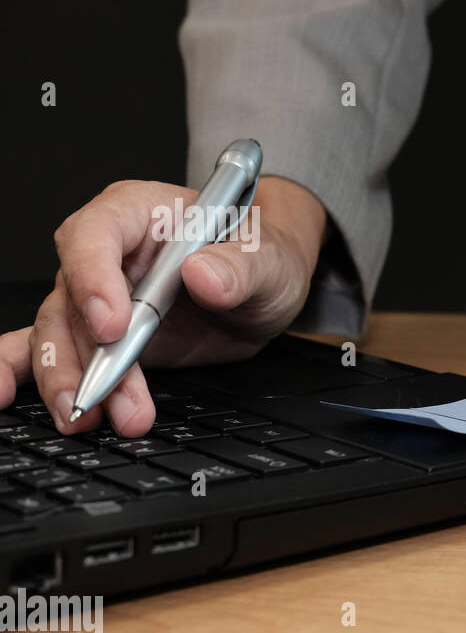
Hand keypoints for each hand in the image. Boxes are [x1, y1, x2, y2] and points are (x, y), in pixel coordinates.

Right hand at [0, 176, 326, 436]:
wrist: (268, 288)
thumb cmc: (263, 256)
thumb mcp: (270, 258)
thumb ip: (241, 266)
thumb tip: (204, 275)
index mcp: (141, 213)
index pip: (96, 234)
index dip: (94, 278)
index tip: (113, 327)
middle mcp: (109, 253)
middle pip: (71, 297)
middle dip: (82, 353)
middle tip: (99, 397)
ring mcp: (100, 297)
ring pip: (60, 334)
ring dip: (69, 379)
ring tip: (88, 418)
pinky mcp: (104, 337)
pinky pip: (57, 351)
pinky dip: (37, 377)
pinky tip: (27, 402)